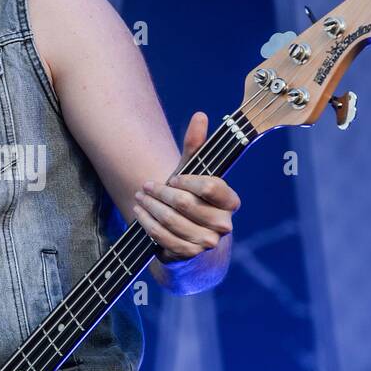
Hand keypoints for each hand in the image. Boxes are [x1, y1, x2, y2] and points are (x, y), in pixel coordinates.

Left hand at [133, 111, 240, 263]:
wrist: (188, 239)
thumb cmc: (192, 200)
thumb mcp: (192, 174)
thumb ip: (196, 147)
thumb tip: (200, 115)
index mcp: (230, 202)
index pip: (212, 187)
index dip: (189, 181)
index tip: (174, 177)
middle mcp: (223, 224)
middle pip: (187, 204)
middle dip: (162, 193)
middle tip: (147, 185)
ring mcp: (207, 242)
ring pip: (173, 221)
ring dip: (151, 208)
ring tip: (140, 197)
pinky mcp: (189, 255)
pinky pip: (165, 238)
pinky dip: (149, 224)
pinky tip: (140, 214)